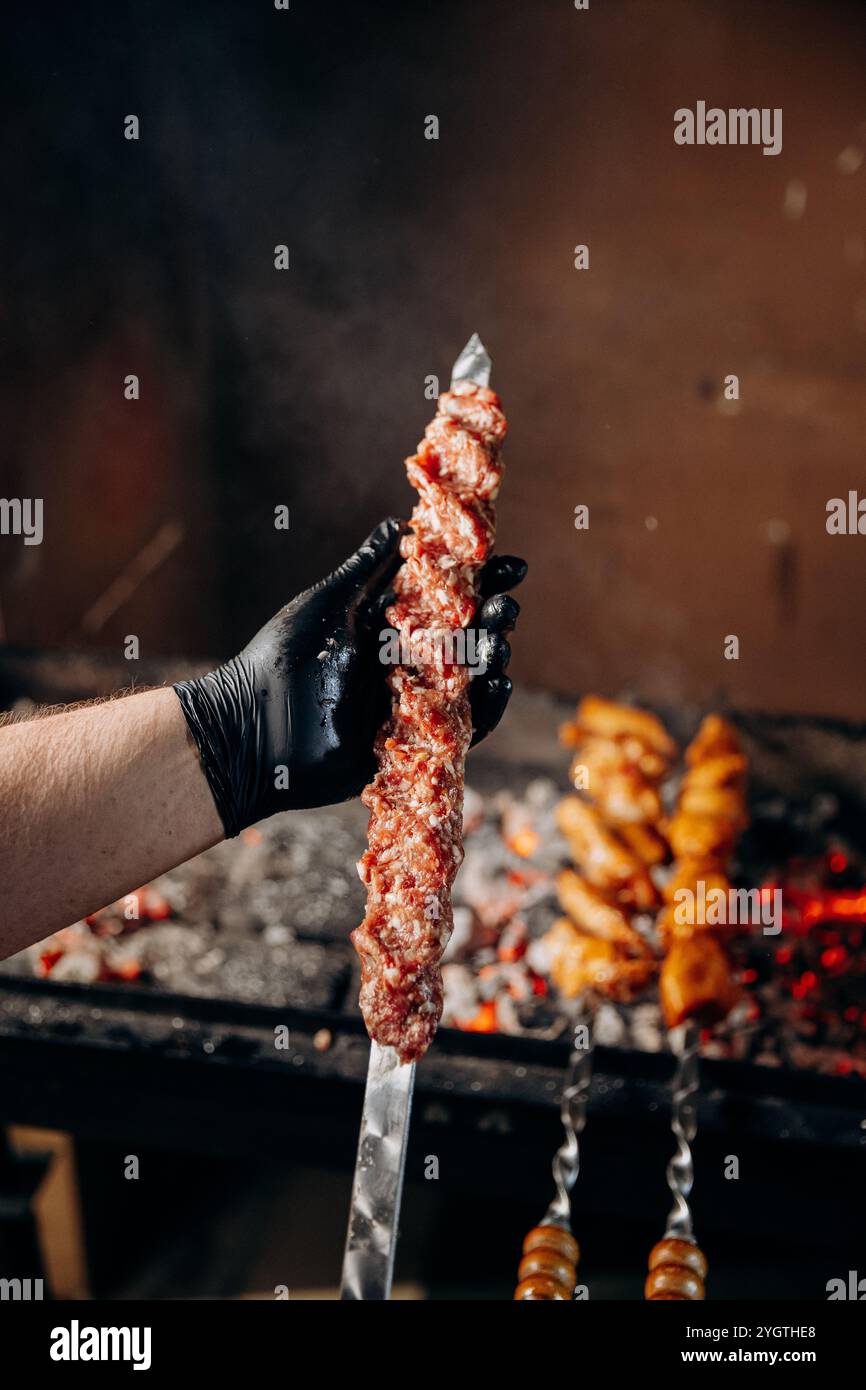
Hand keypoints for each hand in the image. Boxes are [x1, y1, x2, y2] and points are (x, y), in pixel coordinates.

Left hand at [174, 520, 525, 832]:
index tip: (511, 565)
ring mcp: (411, 703)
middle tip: (507, 607)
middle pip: (466, 637)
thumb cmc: (284, 659)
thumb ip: (366, 569)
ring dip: (492, 658)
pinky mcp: (413, 743)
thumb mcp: (330, 604)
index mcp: (387, 625)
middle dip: (493, 619)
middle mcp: (405, 662)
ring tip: (501, 640)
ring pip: (469, 680)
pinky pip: (461, 728)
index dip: (481, 581)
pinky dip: (486, 708)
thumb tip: (400, 524)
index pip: (446, 598)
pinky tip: (499, 685)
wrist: (258, 728)